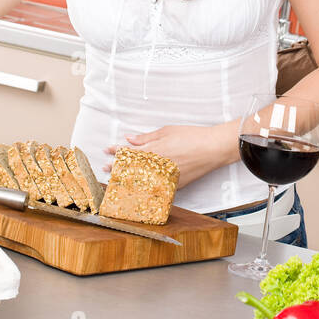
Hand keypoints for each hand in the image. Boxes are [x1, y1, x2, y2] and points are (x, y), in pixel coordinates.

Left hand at [103, 122, 235, 188]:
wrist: (212, 149)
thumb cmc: (192, 136)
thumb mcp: (167, 131)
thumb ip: (146, 137)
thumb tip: (130, 138)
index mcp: (154, 149)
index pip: (129, 151)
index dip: (116, 150)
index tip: (107, 150)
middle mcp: (157, 164)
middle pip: (131, 167)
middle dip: (117, 166)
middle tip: (106, 168)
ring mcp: (165, 176)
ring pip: (140, 180)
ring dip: (127, 178)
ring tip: (116, 179)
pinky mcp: (174, 185)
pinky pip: (155, 187)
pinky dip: (144, 186)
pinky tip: (137, 187)